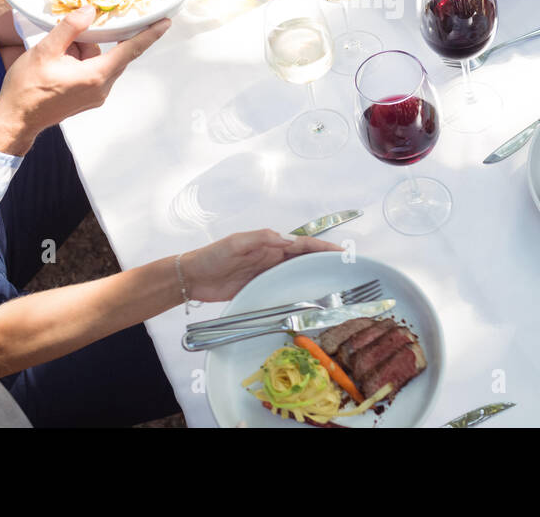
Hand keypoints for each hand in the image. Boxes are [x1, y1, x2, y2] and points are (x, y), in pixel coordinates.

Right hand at [0, 8, 170, 154]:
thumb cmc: (27, 87)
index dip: (149, 35)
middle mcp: (101, 88)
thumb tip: (90, 11)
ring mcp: (96, 96)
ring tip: (56, 55)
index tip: (165, 23)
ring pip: (100, 62)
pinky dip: (81, 63)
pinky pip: (94, 72)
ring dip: (83, 52)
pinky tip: (59, 64)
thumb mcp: (46, 50)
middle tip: (75, 33)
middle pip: (112, 54)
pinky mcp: (88, 99)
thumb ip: (70, 28)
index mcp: (95, 76)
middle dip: (93, 40)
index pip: (130, 50)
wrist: (15, 119)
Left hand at [180, 230, 340, 301]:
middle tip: (346, 271)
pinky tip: (308, 300)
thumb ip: (260, 239)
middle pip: (304, 259)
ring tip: (334, 285)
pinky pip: (284, 289)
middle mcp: (272, 257)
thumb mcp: (235, 243)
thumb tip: (286, 239)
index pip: (302, 244)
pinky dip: (298, 291)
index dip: (322, 247)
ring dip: (314, 277)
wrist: (193, 278)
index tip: (340, 252)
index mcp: (269, 243)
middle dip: (325, 262)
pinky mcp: (261, 289)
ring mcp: (267, 274)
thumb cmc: (212, 256)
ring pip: (297, 274)